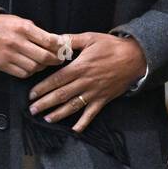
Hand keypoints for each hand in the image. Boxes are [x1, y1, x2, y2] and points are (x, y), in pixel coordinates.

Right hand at [0, 13, 67, 76]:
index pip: (49, 41)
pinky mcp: (3, 65)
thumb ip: (37, 32)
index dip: (60, 47)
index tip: (64, 49)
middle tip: (59, 60)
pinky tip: (32, 67)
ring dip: (42, 67)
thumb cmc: (3, 25)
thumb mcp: (20, 21)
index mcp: (23, 28)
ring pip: (34, 67)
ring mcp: (9, 55)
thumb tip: (57, 43)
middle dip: (55, 60)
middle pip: (44, 57)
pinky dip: (31, 72)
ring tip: (44, 63)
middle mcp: (16, 42)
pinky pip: (23, 73)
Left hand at [27, 31, 146, 131]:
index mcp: (80, 67)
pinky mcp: (103, 99)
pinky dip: (83, 124)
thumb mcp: (90, 38)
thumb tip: (53, 39)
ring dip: (58, 114)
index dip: (42, 88)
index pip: (56, 80)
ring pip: (73, 106)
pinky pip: (91, 114)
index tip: (31, 94)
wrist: (136, 57)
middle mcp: (85, 82)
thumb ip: (71, 40)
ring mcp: (94, 93)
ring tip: (46, 119)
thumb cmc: (111, 46)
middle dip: (45, 104)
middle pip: (61, 95)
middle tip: (32, 110)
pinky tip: (74, 131)